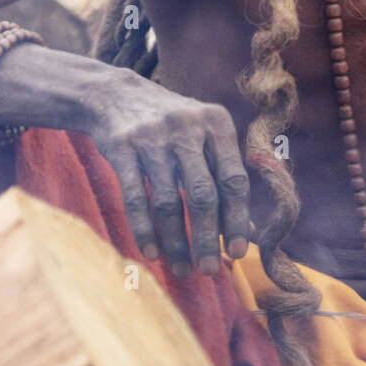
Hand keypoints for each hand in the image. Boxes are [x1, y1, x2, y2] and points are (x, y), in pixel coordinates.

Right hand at [88, 69, 249, 277]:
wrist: (115, 95)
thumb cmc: (171, 126)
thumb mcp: (204, 138)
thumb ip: (225, 177)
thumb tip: (250, 230)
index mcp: (216, 122)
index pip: (234, 178)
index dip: (238, 219)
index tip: (238, 253)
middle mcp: (187, 126)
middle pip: (202, 194)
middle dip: (207, 237)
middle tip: (209, 270)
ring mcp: (152, 136)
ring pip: (168, 200)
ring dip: (175, 241)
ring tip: (180, 269)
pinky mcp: (121, 146)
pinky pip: (134, 196)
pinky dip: (144, 228)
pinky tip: (151, 252)